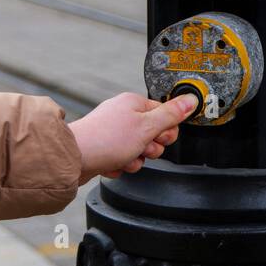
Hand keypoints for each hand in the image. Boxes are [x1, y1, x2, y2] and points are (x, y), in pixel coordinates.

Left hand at [68, 92, 195, 182]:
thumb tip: (192, 99)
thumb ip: (171, 115)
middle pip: (152, 134)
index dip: (166, 131)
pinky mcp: (103, 148)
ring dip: (134, 160)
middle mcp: (122, 114)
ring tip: (124, 159)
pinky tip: (112, 165)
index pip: (164, 115)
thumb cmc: (106, 140)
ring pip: (137, 150)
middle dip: (149, 148)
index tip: (160, 138)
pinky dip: (119, 166)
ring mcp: (111, 132)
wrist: (73, 159)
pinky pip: (122, 159)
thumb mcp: (147, 126)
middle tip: (141, 149)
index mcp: (134, 103)